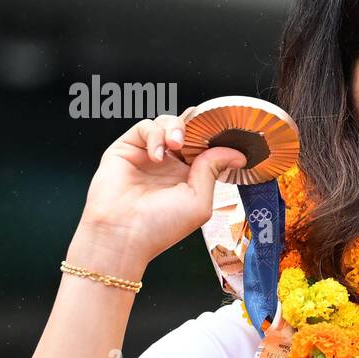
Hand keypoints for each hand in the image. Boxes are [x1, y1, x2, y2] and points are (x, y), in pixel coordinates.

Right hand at [75, 109, 247, 268]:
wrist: (122, 233)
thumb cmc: (159, 227)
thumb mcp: (198, 201)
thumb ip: (212, 171)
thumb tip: (236, 154)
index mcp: (189, 178)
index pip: (205, 148)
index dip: (213, 139)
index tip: (223, 136)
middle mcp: (169, 165)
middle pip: (188, 131)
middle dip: (195, 129)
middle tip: (196, 139)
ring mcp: (148, 155)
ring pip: (167, 124)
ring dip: (176, 128)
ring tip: (176, 144)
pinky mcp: (126, 148)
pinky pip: (145, 127)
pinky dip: (155, 135)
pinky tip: (156, 156)